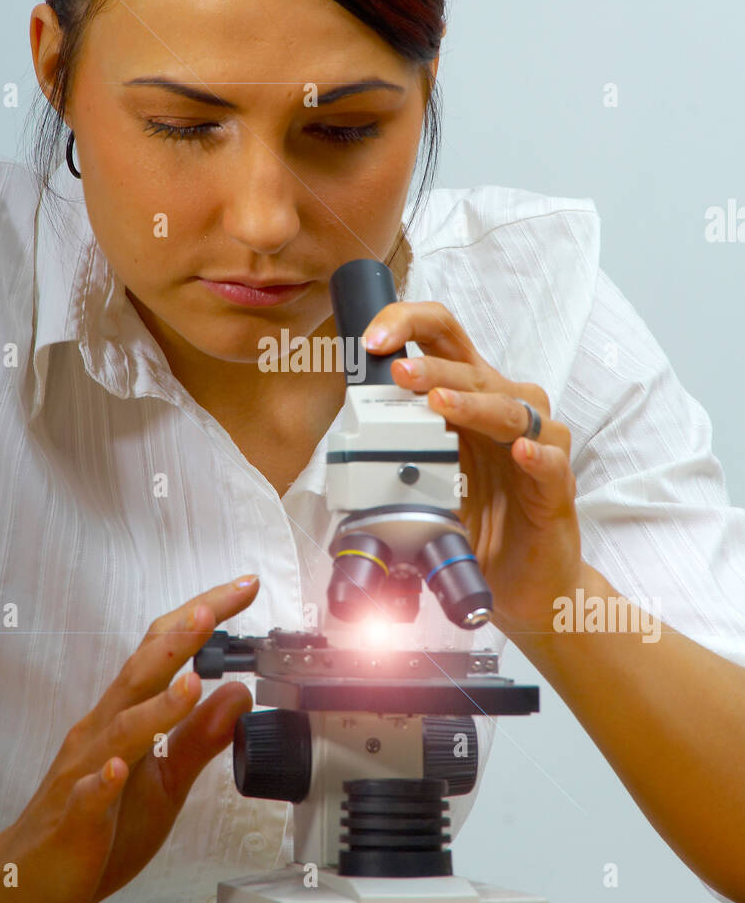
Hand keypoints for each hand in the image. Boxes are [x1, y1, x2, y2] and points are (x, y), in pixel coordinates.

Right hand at [0, 576, 257, 902]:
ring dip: (155, 706)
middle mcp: (101, 734)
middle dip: (177, 640)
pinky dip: (104, 781)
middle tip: (211, 609)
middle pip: (139, 675)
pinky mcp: (74, 822)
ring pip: (120, 731)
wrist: (22, 886)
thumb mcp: (164, 781)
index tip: (242, 589)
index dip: (201, 620)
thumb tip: (237, 694)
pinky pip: (88, 797)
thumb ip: (199, 738)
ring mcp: (84, 775)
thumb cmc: (94, 832)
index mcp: (123, 719)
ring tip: (190, 682)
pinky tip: (120, 769)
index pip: (163, 655)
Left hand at [362, 302, 580, 632]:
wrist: (523, 578)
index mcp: (470, 396)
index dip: (409, 324)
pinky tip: (518, 452)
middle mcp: (506, 408)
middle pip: (471, 369)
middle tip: (398, 370)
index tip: (372, 339)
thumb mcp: (428, 478)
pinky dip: (535, 453)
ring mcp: (536, 443)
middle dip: (430, 366)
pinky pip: (550, 460)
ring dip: (471, 402)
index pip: (442, 337)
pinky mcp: (557, 484)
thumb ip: (399, 449)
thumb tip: (344, 439)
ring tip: (438, 401)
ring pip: (508, 408)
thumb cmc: (480, 518)